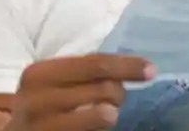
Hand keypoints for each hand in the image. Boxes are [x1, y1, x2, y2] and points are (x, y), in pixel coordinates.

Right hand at [5, 53, 154, 130]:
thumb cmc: (40, 106)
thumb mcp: (51, 84)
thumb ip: (81, 74)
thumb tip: (130, 69)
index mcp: (38, 74)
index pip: (94, 64)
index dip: (126, 66)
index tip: (151, 69)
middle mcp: (37, 100)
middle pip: (104, 89)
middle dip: (118, 93)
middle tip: (114, 99)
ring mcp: (41, 127)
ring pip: (105, 114)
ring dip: (112, 114)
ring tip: (103, 115)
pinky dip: (100, 130)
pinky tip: (93, 128)